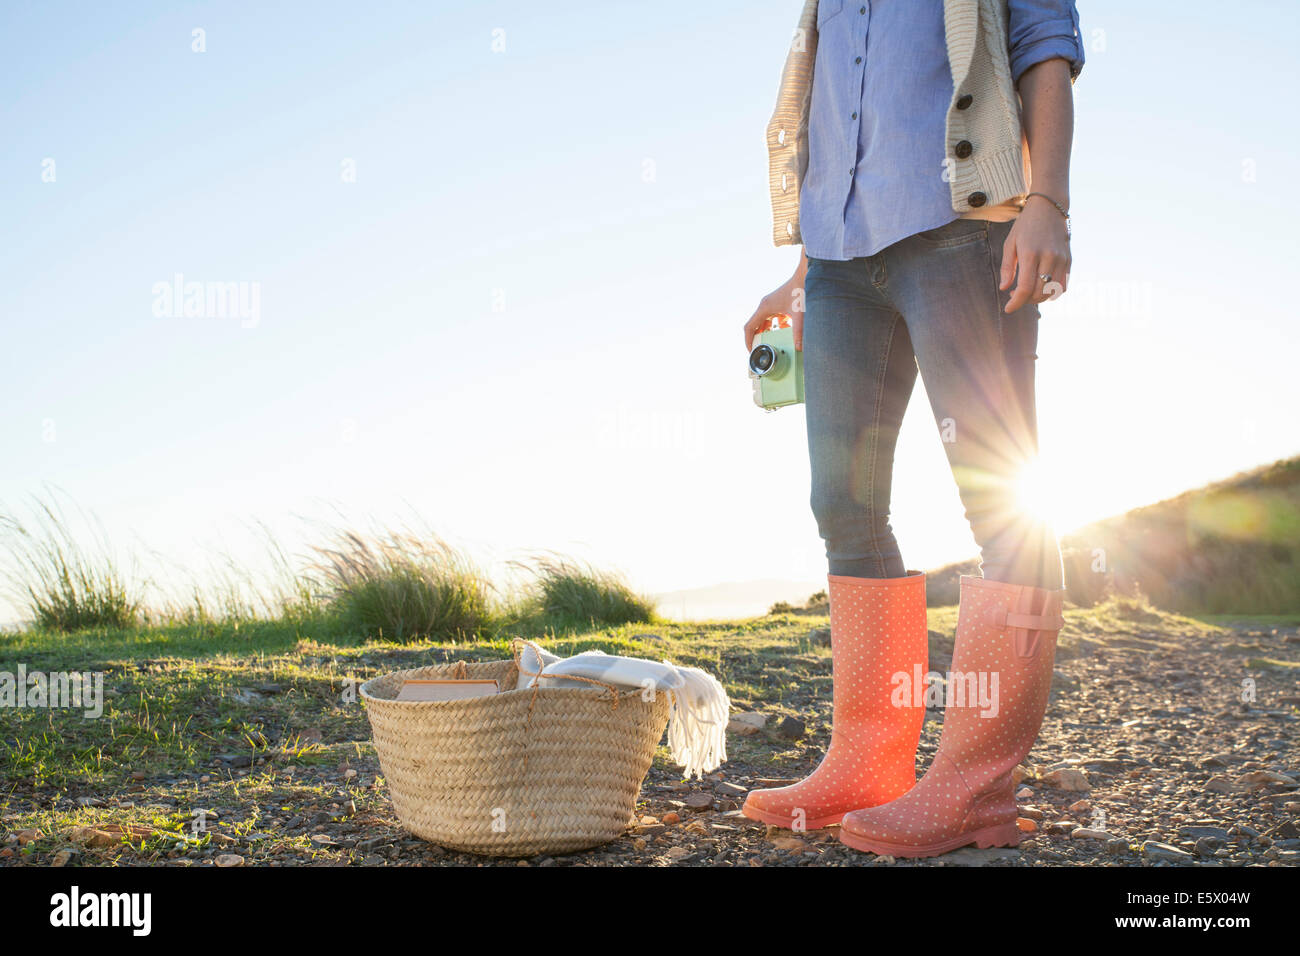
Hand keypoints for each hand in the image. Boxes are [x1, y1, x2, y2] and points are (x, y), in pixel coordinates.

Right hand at [744, 263, 805, 351]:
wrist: (806, 275)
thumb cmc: (800, 291)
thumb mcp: (799, 314)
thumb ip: (799, 332)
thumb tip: (799, 347)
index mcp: (765, 308)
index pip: (749, 327)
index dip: (748, 340)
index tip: (751, 350)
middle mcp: (765, 305)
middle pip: (755, 325)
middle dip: (758, 338)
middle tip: (761, 350)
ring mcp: (771, 304)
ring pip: (764, 322)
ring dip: (767, 332)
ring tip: (772, 343)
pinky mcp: (779, 303)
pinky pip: (773, 317)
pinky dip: (777, 326)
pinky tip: (785, 330)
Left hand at [999, 197, 1070, 313]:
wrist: (1049, 208)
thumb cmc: (1025, 226)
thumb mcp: (1010, 243)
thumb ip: (1006, 267)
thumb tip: (1004, 289)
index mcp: (1031, 253)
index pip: (1025, 288)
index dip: (1016, 303)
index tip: (1008, 309)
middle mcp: (1049, 257)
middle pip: (1039, 293)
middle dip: (1025, 300)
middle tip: (1014, 294)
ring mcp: (1062, 259)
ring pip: (1053, 292)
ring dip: (1038, 298)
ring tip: (1027, 291)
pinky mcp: (1069, 260)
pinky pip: (1063, 285)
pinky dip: (1052, 292)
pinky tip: (1041, 286)